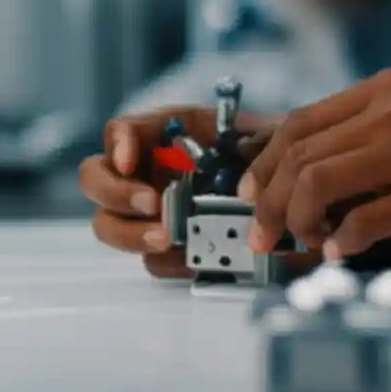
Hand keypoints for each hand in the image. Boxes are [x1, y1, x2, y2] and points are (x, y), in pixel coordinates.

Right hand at [80, 106, 273, 276]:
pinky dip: (170, 261)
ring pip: (110, 224)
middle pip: (96, 178)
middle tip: (152, 205)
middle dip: (116, 193)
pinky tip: (194, 259)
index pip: (122, 130)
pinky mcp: (166, 249)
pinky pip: (151, 260)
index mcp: (166, 135)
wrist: (294, 202)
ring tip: (168, 239)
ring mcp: (149, 214)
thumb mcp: (270, 139)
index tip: (128, 161)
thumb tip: (247, 149)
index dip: (118, 143)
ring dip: (133, 234)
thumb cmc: (274, 162)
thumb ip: (257, 141)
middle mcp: (146, 172)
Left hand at [242, 68, 390, 259]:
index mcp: (386, 88)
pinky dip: (340, 243)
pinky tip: (342, 251)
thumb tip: (281, 167)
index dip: (261, 163)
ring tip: (309, 240)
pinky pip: (361, 223)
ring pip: (316, 187)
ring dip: (298, 222)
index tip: (248, 192)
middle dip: (267, 201)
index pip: (297, 123)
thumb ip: (356, 132)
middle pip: (299, 157)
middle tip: (261, 232)